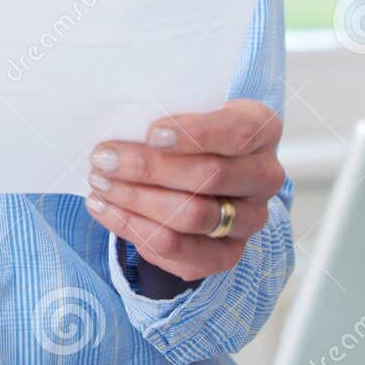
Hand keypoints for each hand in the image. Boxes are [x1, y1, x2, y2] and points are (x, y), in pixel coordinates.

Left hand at [84, 99, 284, 282]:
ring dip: (137, 200)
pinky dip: (134, 229)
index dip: (195, 133)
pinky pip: (178, 250)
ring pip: (193, 216)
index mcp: (262, 130)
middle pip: (211, 176)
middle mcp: (264, 177)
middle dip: (149, 168)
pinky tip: (105, 209)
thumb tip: (120, 121)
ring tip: (100, 183)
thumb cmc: (187, 133)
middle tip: (104, 158)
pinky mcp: (226, 254)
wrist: (195, 173)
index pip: (239, 131)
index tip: (150, 133)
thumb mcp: (184, 110)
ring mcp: (249, 220)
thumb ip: (165, 111)